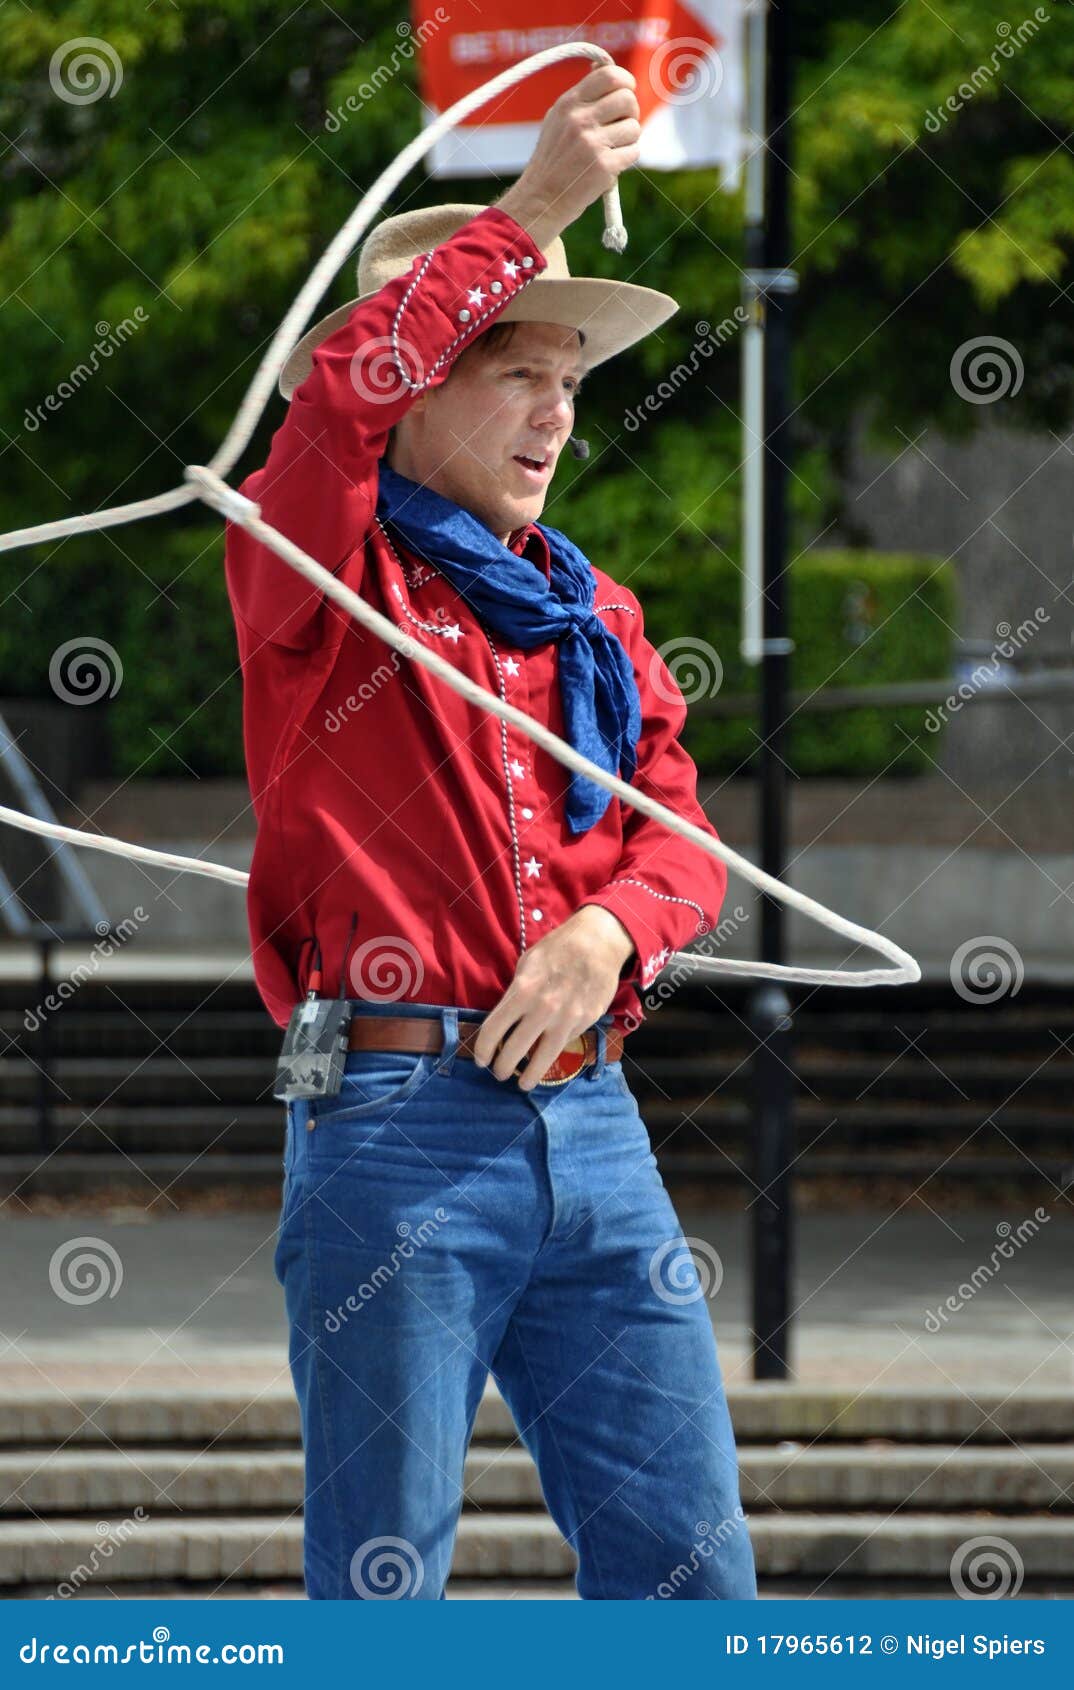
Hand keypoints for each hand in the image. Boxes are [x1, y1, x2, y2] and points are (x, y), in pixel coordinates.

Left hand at [473, 904, 633, 1089]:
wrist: (599, 942)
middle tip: (499, 1073)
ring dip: (530, 1076)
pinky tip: (548, 1056)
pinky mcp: (585, 1022)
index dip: (483, 1050)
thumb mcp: (528, 963)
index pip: (493, 1030)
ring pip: (542, 1058)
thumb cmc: (558, 948)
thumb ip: (517, 991)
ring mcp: (566, 1018)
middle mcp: (542, 1009)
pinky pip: (565, 1043)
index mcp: (522, 991)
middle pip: (514, 1050)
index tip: (481, 1059)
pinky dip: (554, 1053)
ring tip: (523, 1083)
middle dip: (502, 1067)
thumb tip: (508, 1015)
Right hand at [495, 63, 641, 247]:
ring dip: (629, 139)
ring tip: (611, 148)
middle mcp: (580, 120)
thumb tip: (608, 68)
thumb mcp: (558, 119)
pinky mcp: (603, 166)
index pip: (610, 75)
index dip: (626, 81)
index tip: (626, 92)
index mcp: (569, 104)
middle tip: (621, 124)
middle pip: (628, 99)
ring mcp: (592, 143)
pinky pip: (634, 151)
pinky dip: (627, 158)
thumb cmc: (553, 160)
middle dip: (631, 112)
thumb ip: (583, 96)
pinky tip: (610, 165)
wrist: (540, 200)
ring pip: (634, 127)